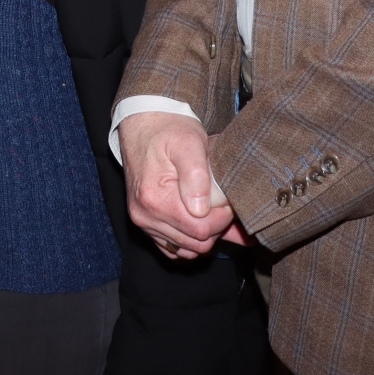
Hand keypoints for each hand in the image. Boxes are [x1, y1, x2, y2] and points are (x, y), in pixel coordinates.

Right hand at [119, 110, 237, 258]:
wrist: (143, 124)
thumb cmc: (169, 131)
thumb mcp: (189, 142)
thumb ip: (196, 176)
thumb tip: (201, 210)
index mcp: (155, 199)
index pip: (201, 230)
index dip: (223, 219)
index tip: (229, 201)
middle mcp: (145, 216)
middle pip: (195, 244)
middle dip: (217, 229)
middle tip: (225, 205)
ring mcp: (143, 222)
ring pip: (185, 250)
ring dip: (205, 237)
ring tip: (215, 213)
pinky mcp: (145, 223)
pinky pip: (172, 248)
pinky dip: (190, 241)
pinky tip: (202, 223)